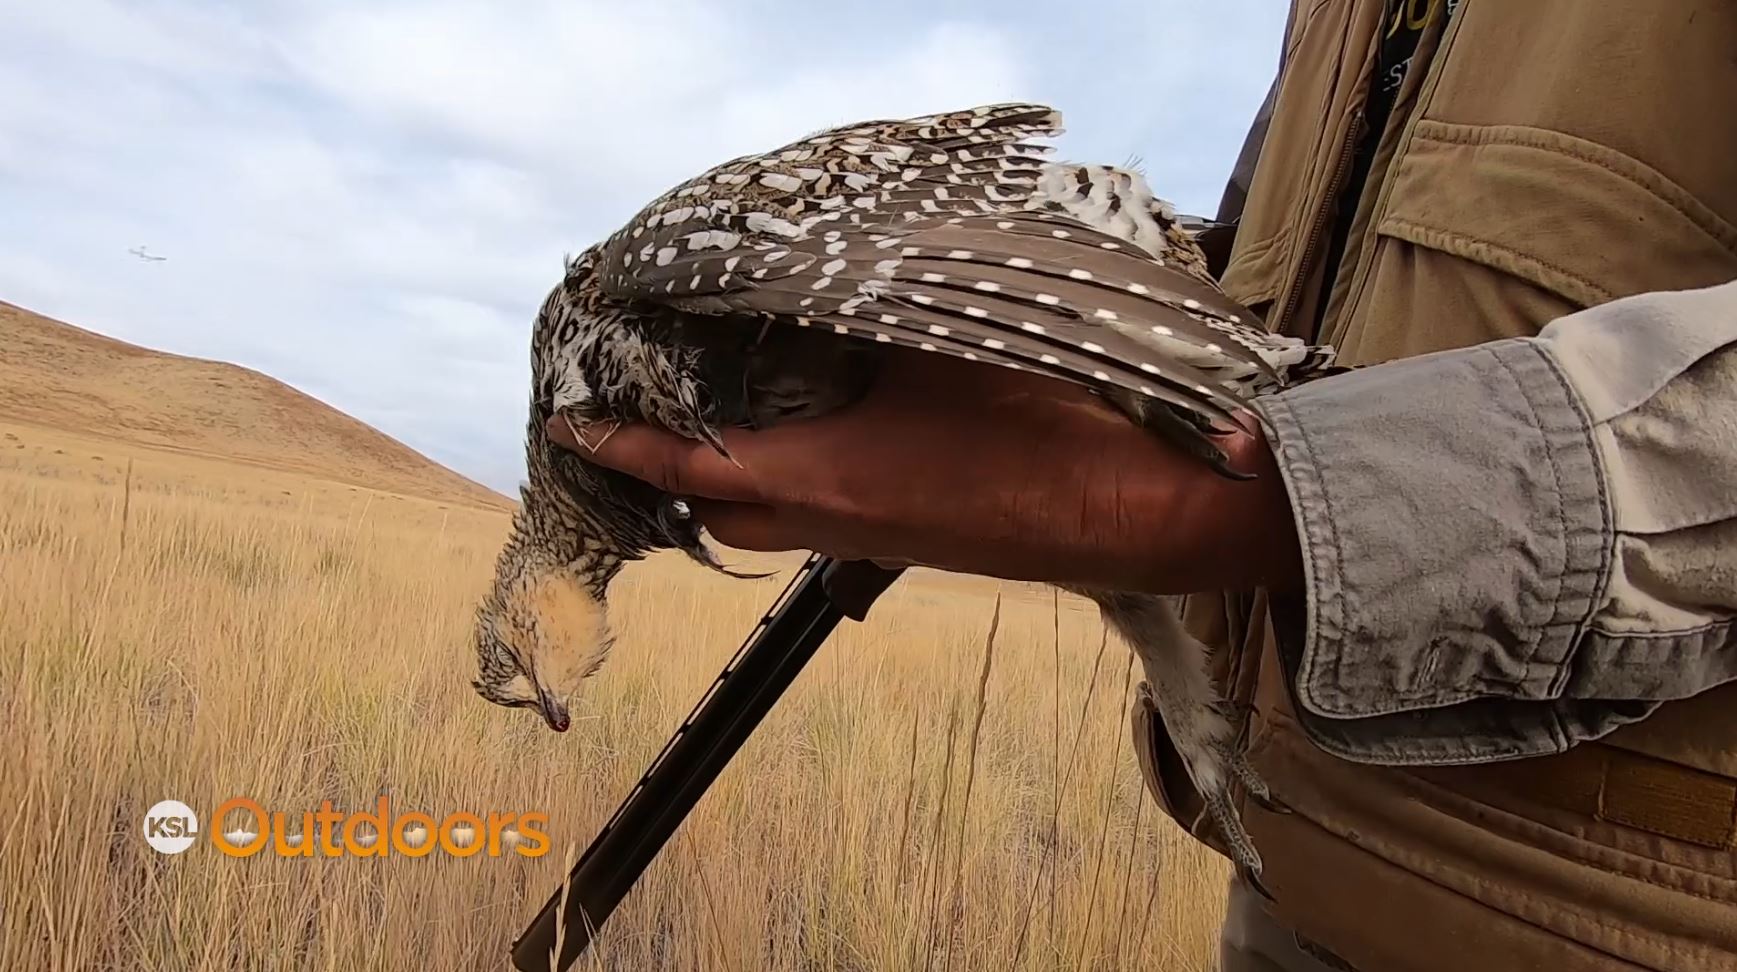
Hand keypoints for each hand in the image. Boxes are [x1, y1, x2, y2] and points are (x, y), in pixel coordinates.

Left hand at [548, 347, 1302, 594]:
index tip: (571, 421)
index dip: (624, 440)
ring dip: (731, 487)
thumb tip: (810, 289)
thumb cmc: (1030, 426)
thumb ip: (861, 323)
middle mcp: (830, 524)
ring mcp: (869, 542)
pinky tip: (815, 434)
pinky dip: (788, 485)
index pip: (690, 464)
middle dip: (672, 473)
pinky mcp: (905, 541)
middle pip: (718, 514)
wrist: (1117, 508)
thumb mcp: (932, 351)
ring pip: (768, 524)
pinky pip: (817, 522)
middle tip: (648, 420)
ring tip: (720, 426)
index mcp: (820, 478)